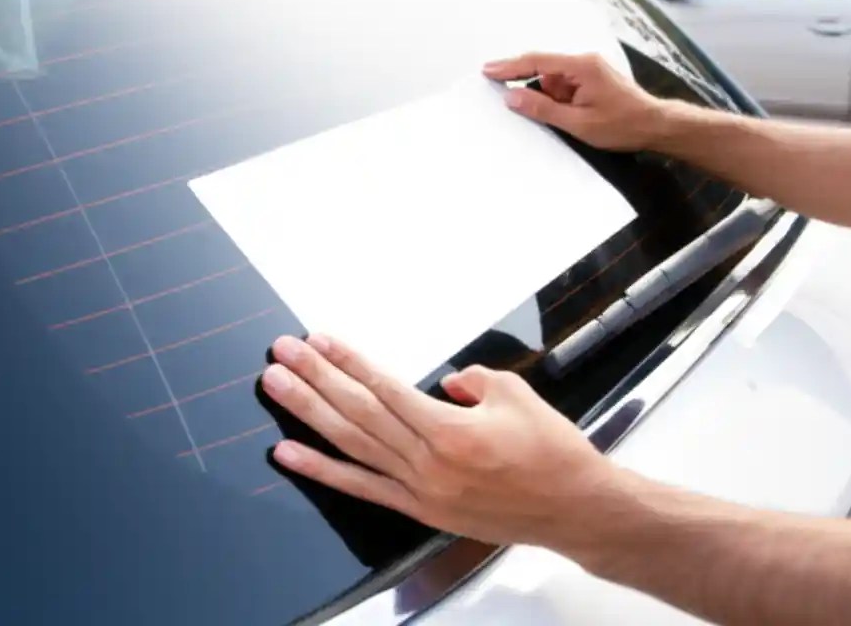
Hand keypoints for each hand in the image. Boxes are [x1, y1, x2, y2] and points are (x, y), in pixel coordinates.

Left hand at [262, 334, 636, 551]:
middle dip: (315, 379)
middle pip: (357, 413)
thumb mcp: (516, 396)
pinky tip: (289, 454)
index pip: (384, 388)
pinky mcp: (420, 509)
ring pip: (352, 446)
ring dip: (308, 415)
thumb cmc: (553, 454)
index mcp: (450, 430)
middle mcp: (427, 462)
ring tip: (276, 388)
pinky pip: (361, 487)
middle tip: (281, 354)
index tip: (319, 341)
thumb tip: (443, 384)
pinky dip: (321, 470)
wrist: (574, 509)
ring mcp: (419, 489)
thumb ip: (473, 381)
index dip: (348, 362)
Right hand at [482, 52, 670, 151]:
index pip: (537, 62)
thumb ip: (543, 109)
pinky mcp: (593, 80)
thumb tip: (512, 97)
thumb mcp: (578, 123)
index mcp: (581, 67)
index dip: (510, 66)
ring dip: (548, 98)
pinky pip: (565, 85)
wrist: (656, 125)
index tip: (488, 70)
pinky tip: (565, 115)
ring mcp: (589, 70)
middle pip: (543, 68)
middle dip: (527, 85)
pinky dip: (558, 99)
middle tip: (506, 95)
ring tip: (563, 118)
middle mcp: (585, 62)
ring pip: (554, 80)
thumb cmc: (622, 124)